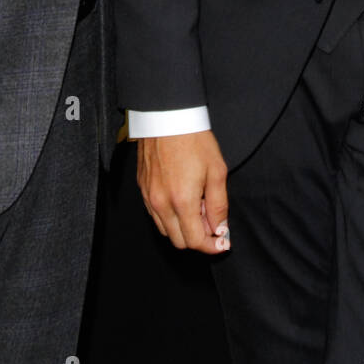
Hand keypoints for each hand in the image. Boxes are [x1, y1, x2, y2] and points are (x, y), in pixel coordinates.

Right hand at [137, 130, 228, 254]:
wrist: (167, 117)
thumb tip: (220, 230)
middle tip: (210, 218)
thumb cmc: (194, 140)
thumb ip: (219, 205)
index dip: (211, 246)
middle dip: (197, 237)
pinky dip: (169, 216)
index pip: (195, 241)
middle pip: (179, 241)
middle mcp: (161, 204)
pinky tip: (181, 198)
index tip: (222, 242)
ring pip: (166, 230)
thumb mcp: (217, 171)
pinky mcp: (142, 188)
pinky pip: (155, 215)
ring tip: (196, 205)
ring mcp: (148, 197)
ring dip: (182, 227)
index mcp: (182, 201)